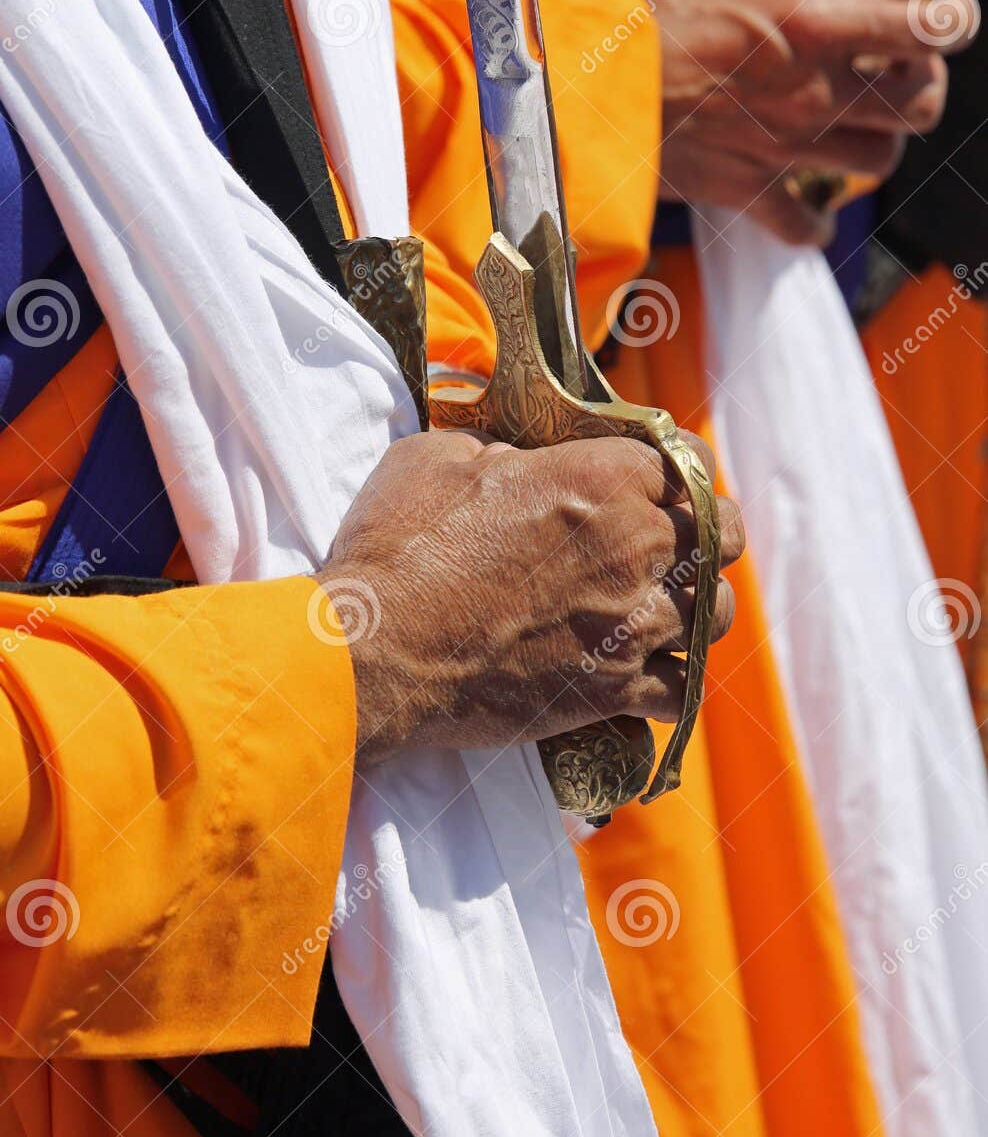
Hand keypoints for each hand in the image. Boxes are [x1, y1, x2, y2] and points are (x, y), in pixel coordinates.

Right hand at [318, 429, 743, 769]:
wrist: (376, 651)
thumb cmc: (399, 546)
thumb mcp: (439, 456)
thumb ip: (502, 446)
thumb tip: (517, 456)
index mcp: (603, 477)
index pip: (686, 461)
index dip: (677, 468)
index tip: (663, 480)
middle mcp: (636, 546)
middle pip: (723, 534)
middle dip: (707, 534)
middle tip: (681, 542)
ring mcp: (632, 624)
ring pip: (715, 614)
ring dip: (698, 607)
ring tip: (671, 608)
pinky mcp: (614, 690)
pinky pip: (682, 690)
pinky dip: (673, 681)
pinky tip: (653, 674)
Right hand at [615, 0, 973, 242]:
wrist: (581, 101)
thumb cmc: (633, 14)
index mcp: (811, 26)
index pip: (922, 26)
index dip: (947, 19)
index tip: (947, 15)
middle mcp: (814, 94)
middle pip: (918, 103)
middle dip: (919, 81)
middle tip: (896, 66)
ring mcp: (785, 150)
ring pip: (875, 162)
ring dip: (875, 140)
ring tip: (853, 123)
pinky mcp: (746, 192)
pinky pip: (804, 225)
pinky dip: (813, 220)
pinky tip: (804, 199)